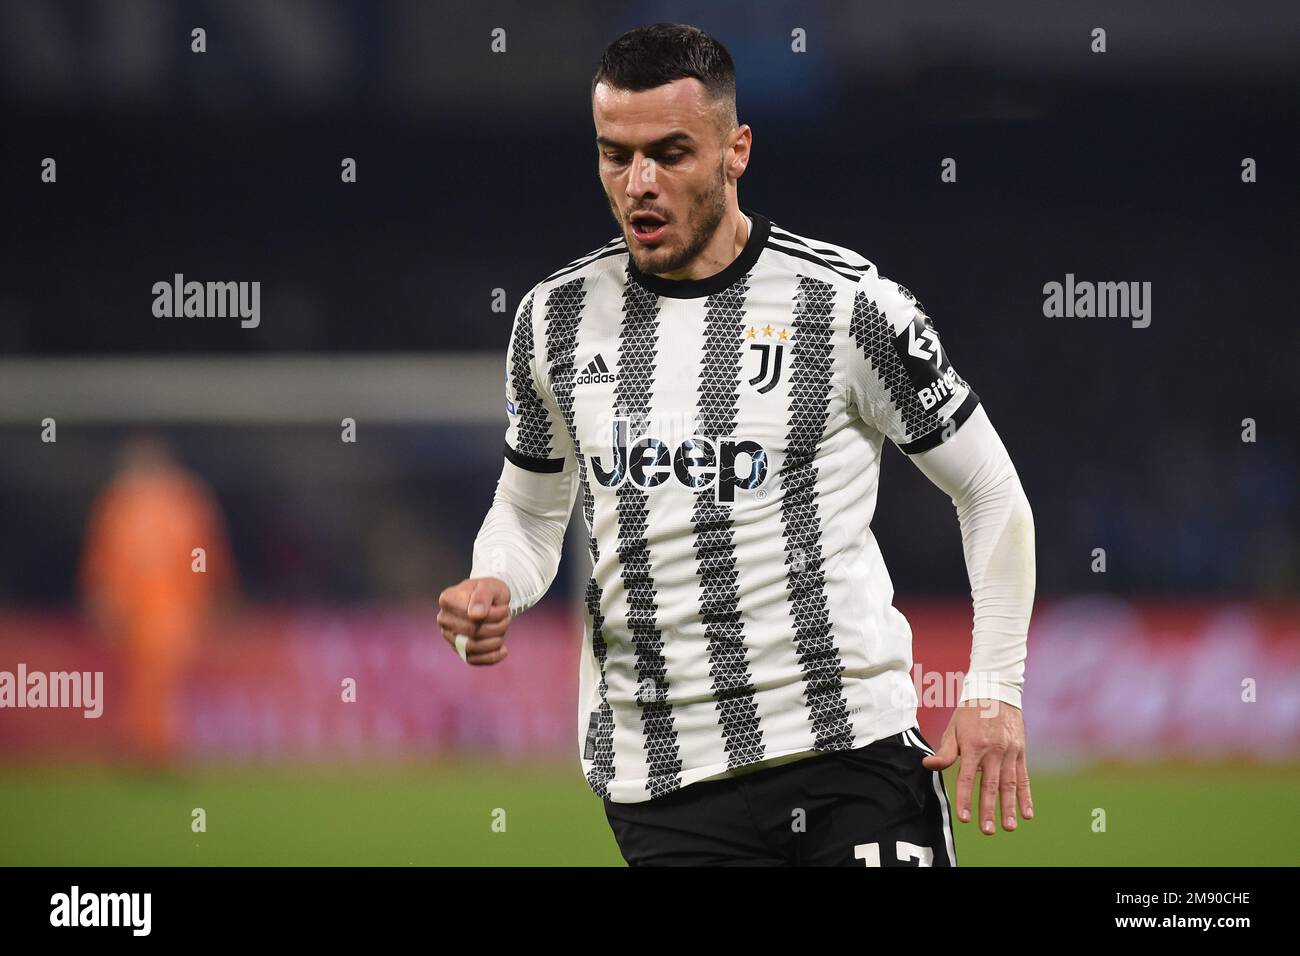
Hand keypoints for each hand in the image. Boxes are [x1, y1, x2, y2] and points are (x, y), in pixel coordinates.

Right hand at [436, 577, 511, 664]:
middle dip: (497, 627)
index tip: (504, 608)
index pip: (471, 617)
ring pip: (473, 648)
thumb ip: (482, 597)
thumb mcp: (490, 586)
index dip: (493, 616)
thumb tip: (474, 615)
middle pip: (473, 632)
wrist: (490, 600)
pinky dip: (491, 657)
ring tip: (504, 627)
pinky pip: (473, 660)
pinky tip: (503, 650)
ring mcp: (449, 636)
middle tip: (507, 617)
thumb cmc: (489, 591)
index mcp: (448, 600)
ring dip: (496, 640)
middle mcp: (444, 619)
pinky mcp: (458, 649)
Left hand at [922, 699, 1032, 833]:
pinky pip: (1023, 777)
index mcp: (974, 745)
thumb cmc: (970, 713)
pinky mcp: (1020, 752)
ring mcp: (1009, 751)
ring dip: (1009, 807)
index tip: (964, 818)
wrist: (995, 691)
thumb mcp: (953, 728)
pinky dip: (1026, 796)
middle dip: (988, 809)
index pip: (967, 777)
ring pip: (1009, 784)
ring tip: (1009, 827)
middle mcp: (993, 750)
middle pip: (990, 785)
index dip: (965, 798)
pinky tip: (1027, 813)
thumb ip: (945, 751)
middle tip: (987, 831)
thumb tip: (928, 766)